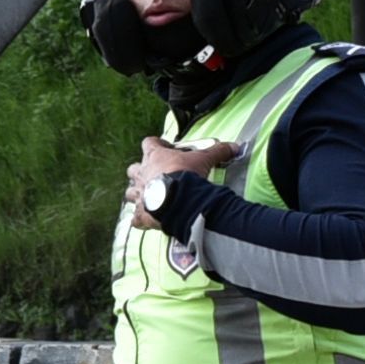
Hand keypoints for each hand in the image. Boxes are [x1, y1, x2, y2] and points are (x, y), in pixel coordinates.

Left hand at [120, 136, 234, 232]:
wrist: (181, 202)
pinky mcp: (141, 215)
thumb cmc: (188, 176)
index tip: (166, 148)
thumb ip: (218, 152)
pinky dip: (139, 220)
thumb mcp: (205, 159)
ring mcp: (139, 195)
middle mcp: (142, 174)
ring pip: (130, 193)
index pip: (149, 143)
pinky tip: (147, 221)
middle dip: (141, 171)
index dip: (156, 144)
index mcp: (154, 157)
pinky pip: (135, 218)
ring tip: (149, 198)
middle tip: (154, 175)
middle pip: (133, 169)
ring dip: (138, 195)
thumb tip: (235, 146)